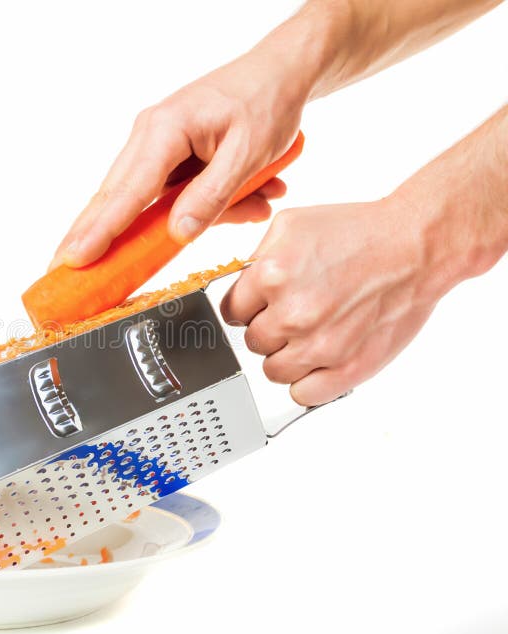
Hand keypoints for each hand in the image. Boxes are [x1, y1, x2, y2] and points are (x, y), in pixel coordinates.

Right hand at [49, 51, 307, 269]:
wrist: (280, 71)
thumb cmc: (266, 102)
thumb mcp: (248, 153)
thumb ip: (212, 196)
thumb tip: (178, 234)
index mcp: (164, 130)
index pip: (126, 192)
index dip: (100, 230)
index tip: (75, 257)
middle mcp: (150, 135)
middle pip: (115, 196)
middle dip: (91, 234)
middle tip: (60, 267)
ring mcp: (156, 145)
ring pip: (148, 199)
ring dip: (189, 218)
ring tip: (247, 204)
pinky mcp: (170, 156)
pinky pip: (173, 193)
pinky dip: (207, 206)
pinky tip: (254, 197)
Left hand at [221, 196, 441, 406]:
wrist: (415, 247)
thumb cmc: (359, 232)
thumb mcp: (292, 225)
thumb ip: (257, 258)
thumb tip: (239, 286)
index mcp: (271, 276)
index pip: (232, 312)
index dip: (247, 307)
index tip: (261, 306)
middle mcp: (291, 314)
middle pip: (252, 341)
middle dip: (269, 328)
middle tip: (295, 313)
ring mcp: (318, 346)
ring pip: (273, 371)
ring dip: (286, 356)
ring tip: (310, 335)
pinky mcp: (346, 370)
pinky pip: (302, 394)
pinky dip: (307, 381)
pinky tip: (320, 360)